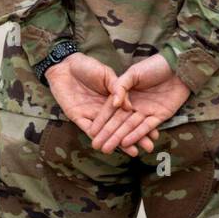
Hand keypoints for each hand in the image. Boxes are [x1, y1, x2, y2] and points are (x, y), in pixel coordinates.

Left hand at [45, 54, 159, 155]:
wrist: (65, 65)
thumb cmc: (87, 66)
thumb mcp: (106, 74)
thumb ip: (118, 88)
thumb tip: (130, 106)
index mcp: (112, 98)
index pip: (128, 114)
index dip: (140, 122)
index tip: (154, 133)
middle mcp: (104, 109)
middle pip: (121, 125)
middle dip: (136, 137)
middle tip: (149, 148)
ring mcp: (92, 114)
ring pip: (107, 132)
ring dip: (120, 142)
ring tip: (135, 152)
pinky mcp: (79, 117)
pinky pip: (89, 130)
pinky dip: (99, 139)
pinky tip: (108, 146)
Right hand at [88, 54, 190, 154]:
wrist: (177, 67)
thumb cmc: (154, 66)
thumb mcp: (134, 73)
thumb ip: (121, 86)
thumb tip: (114, 104)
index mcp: (126, 94)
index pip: (111, 110)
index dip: (101, 121)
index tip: (92, 132)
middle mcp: (134, 105)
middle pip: (118, 122)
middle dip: (108, 134)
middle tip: (97, 147)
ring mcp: (146, 111)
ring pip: (131, 127)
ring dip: (120, 139)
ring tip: (108, 150)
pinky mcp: (159, 116)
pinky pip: (146, 127)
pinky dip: (137, 135)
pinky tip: (127, 143)